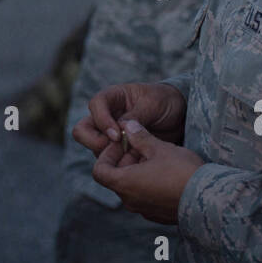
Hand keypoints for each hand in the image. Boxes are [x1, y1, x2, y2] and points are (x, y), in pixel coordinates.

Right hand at [72, 81, 186, 157]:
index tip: (117, 135)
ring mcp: (110, 134)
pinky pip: (110, 160)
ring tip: (133, 158)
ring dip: (110, 156)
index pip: (95, 105)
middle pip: (83, 130)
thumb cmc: (165, 101)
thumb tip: (119, 131)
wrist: (179, 116)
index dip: (102, 120)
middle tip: (116, 149)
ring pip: (95, 148)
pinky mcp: (118, 150)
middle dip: (94, 142)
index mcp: (113, 98)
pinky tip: (137, 165)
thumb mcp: (153, 104)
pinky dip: (120, 164)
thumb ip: (135, 116)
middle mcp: (106, 116)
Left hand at [92, 120, 203, 224]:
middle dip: (126, 159)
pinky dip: (149, 183)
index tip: (122, 144)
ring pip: (132, 187)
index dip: (107, 155)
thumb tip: (127, 125)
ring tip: (157, 157)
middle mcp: (131, 201)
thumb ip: (139, 136)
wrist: (210, 200)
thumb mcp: (159, 148)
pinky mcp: (158, 215)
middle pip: (116, 178)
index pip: (99, 171)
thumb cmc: (182, 171)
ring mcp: (144, 211)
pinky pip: (146, 197)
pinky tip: (166, 173)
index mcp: (125, 184)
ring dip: (138, 171)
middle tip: (142, 145)